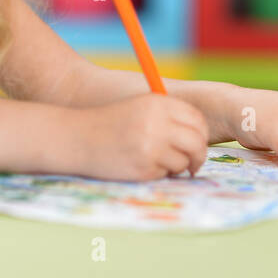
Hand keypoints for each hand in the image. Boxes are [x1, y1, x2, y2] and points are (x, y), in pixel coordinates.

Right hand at [71, 93, 208, 179]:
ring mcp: (151, 147)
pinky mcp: (143, 168)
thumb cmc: (111, 123)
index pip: (196, 120)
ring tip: (157, 162)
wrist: (77, 138)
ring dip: (177, 166)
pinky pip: (166, 174)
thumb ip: (169, 115)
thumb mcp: (141, 107)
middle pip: (196, 142)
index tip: (197, 142)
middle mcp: (157, 123)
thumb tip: (200, 135)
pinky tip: (142, 166)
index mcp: (158, 103)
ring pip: (184, 162)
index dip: (200, 134)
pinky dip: (159, 173)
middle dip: (198, 156)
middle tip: (193, 163)